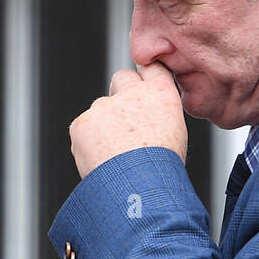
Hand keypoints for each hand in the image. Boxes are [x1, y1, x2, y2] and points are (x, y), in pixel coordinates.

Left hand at [69, 63, 187, 178]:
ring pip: (100, 110)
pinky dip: (88, 144)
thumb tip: (149, 118)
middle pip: (121, 79)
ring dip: (104, 126)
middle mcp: (131, 93)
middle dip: (121, 96)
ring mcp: (104, 107)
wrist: (139, 191)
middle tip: (127, 125)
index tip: (142, 85)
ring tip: (117, 157)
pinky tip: (103, 162)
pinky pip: (83, 129)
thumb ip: (159, 117)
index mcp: (161, 94)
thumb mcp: (176, 137)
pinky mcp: (81, 123)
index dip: (145, 77)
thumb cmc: (162, 172)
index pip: (152, 67)